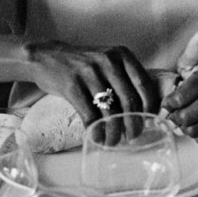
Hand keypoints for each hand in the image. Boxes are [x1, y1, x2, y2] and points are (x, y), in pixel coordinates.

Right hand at [25, 40, 160, 127]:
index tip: (148, 121)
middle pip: (129, 101)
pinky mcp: (72, 86)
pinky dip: (95, 131)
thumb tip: (144, 107)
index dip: (149, 107)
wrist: (48, 57)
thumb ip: (125, 77)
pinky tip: (96, 137)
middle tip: (132, 137)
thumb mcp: (108, 60)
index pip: (144, 84)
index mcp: (122, 55)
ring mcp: (89, 73)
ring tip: (112, 141)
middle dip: (133, 124)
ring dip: (114, 132)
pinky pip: (89, 115)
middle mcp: (108, 61)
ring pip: (110, 111)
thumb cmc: (83, 64)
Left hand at [161, 30, 197, 144]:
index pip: (180, 98)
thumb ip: (193, 51)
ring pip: (197, 130)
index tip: (168, 103)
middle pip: (187, 116)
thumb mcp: (197, 61)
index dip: (168, 104)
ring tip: (185, 120)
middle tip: (175, 115)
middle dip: (176, 118)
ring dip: (186, 128)